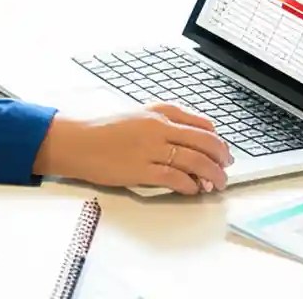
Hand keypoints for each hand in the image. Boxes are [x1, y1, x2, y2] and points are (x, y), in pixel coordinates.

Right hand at [32, 103, 233, 194]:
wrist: (76, 141)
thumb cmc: (102, 130)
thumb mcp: (136, 116)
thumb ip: (162, 124)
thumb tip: (189, 140)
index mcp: (159, 112)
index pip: (202, 124)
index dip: (217, 140)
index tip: (222, 151)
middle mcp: (159, 127)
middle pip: (205, 142)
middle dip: (221, 158)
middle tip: (225, 169)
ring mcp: (151, 149)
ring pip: (196, 162)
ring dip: (212, 175)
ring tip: (216, 184)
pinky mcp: (141, 170)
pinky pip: (176, 178)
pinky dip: (190, 185)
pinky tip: (192, 189)